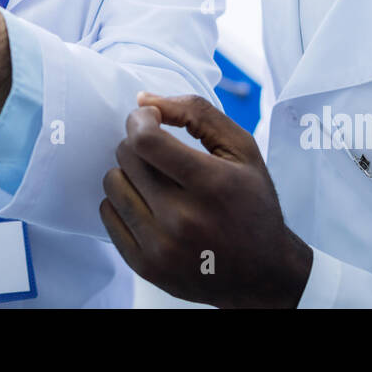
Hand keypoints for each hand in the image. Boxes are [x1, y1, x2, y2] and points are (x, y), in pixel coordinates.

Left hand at [100, 92, 312, 307]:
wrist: (263, 272)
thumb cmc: (253, 203)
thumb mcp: (242, 149)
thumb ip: (196, 113)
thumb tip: (143, 99)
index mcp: (211, 185)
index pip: (145, 140)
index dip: (140, 119)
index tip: (149, 118)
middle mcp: (183, 219)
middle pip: (126, 157)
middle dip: (138, 144)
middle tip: (160, 153)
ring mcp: (162, 247)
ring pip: (112, 183)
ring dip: (129, 173)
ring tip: (155, 180)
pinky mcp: (146, 266)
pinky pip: (108, 214)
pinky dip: (122, 202)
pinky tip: (148, 205)